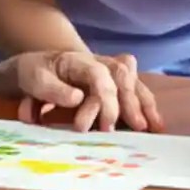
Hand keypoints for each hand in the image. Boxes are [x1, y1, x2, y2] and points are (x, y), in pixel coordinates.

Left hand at [10, 52, 163, 132]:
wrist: (37, 67)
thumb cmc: (36, 73)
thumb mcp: (34, 79)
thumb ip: (53, 89)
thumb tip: (78, 98)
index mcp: (78, 60)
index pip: (99, 73)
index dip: (105, 98)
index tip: (105, 124)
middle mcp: (99, 62)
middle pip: (122, 76)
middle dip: (128, 103)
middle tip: (133, 128)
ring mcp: (110, 72)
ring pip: (133, 82)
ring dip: (143, 105)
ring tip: (152, 128)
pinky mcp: (115, 84)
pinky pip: (136, 91)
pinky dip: (146, 106)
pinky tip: (155, 125)